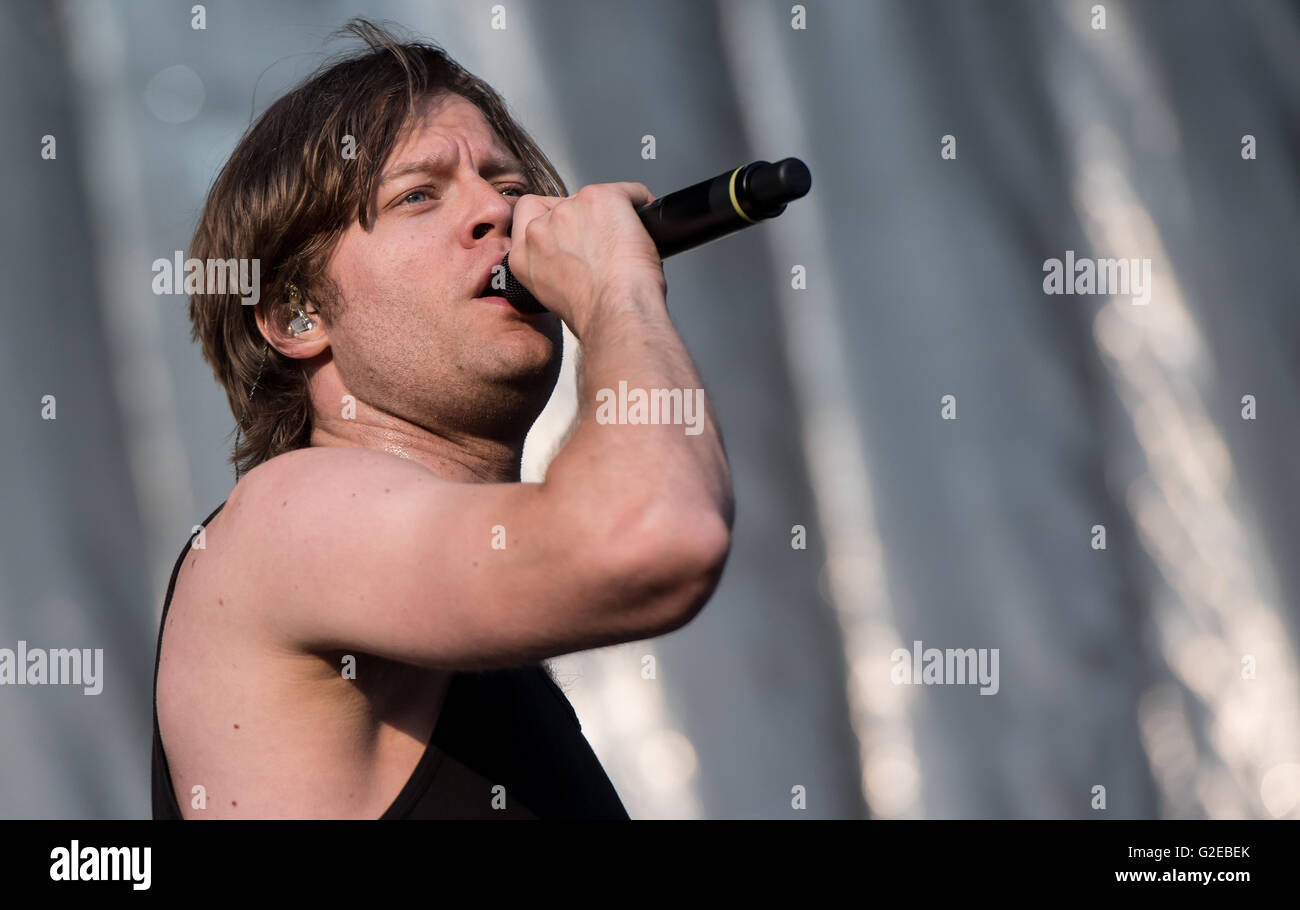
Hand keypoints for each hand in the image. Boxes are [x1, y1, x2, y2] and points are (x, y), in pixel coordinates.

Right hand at [507, 182, 664, 333]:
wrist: (617, 313)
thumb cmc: (595, 315)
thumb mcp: (554, 295)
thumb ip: (552, 266)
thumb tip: (575, 258)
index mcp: (521, 255)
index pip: (527, 214)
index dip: (552, 220)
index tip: (570, 233)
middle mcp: (539, 229)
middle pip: (562, 204)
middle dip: (583, 220)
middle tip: (602, 243)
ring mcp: (568, 210)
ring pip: (594, 197)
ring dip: (609, 214)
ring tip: (622, 243)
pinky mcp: (599, 198)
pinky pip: (629, 192)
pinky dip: (641, 204)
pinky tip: (644, 226)